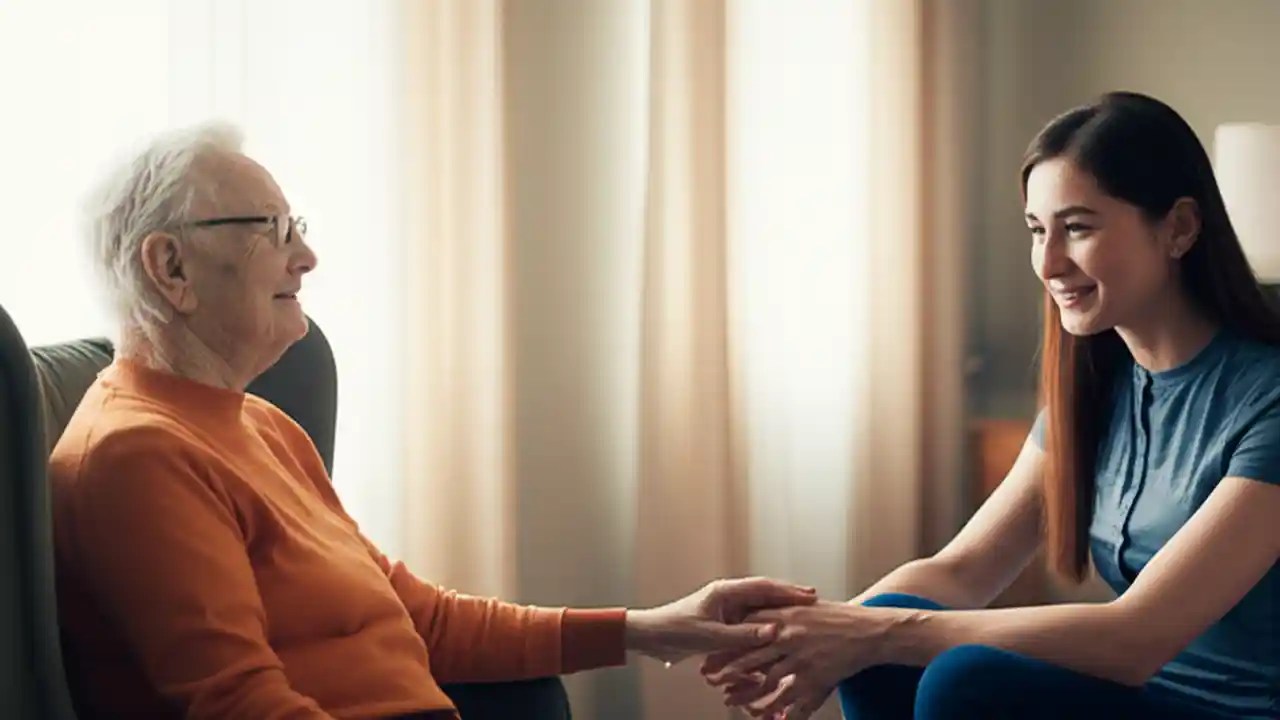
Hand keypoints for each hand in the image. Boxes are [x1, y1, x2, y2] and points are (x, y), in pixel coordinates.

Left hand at [626, 577, 817, 664]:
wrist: (650, 636)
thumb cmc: (674, 631)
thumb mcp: (710, 636)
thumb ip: (741, 635)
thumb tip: (773, 632)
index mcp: (725, 591)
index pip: (763, 587)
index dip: (788, 591)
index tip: (809, 595)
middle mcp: (728, 595)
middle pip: (766, 593)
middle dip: (790, 596)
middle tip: (815, 600)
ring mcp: (726, 608)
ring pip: (761, 607)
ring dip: (781, 610)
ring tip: (804, 614)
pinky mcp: (723, 621)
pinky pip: (751, 621)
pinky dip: (767, 624)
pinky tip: (782, 631)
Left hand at [701, 602, 890, 717]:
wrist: (869, 630)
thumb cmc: (837, 618)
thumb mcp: (805, 609)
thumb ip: (782, 614)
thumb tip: (761, 621)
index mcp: (784, 613)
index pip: (746, 626)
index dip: (727, 640)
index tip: (710, 651)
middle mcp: (788, 633)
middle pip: (749, 654)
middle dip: (726, 668)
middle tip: (709, 678)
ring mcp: (800, 655)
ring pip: (764, 678)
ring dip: (744, 692)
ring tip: (728, 700)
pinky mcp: (813, 675)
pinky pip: (788, 695)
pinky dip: (773, 708)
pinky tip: (762, 716)